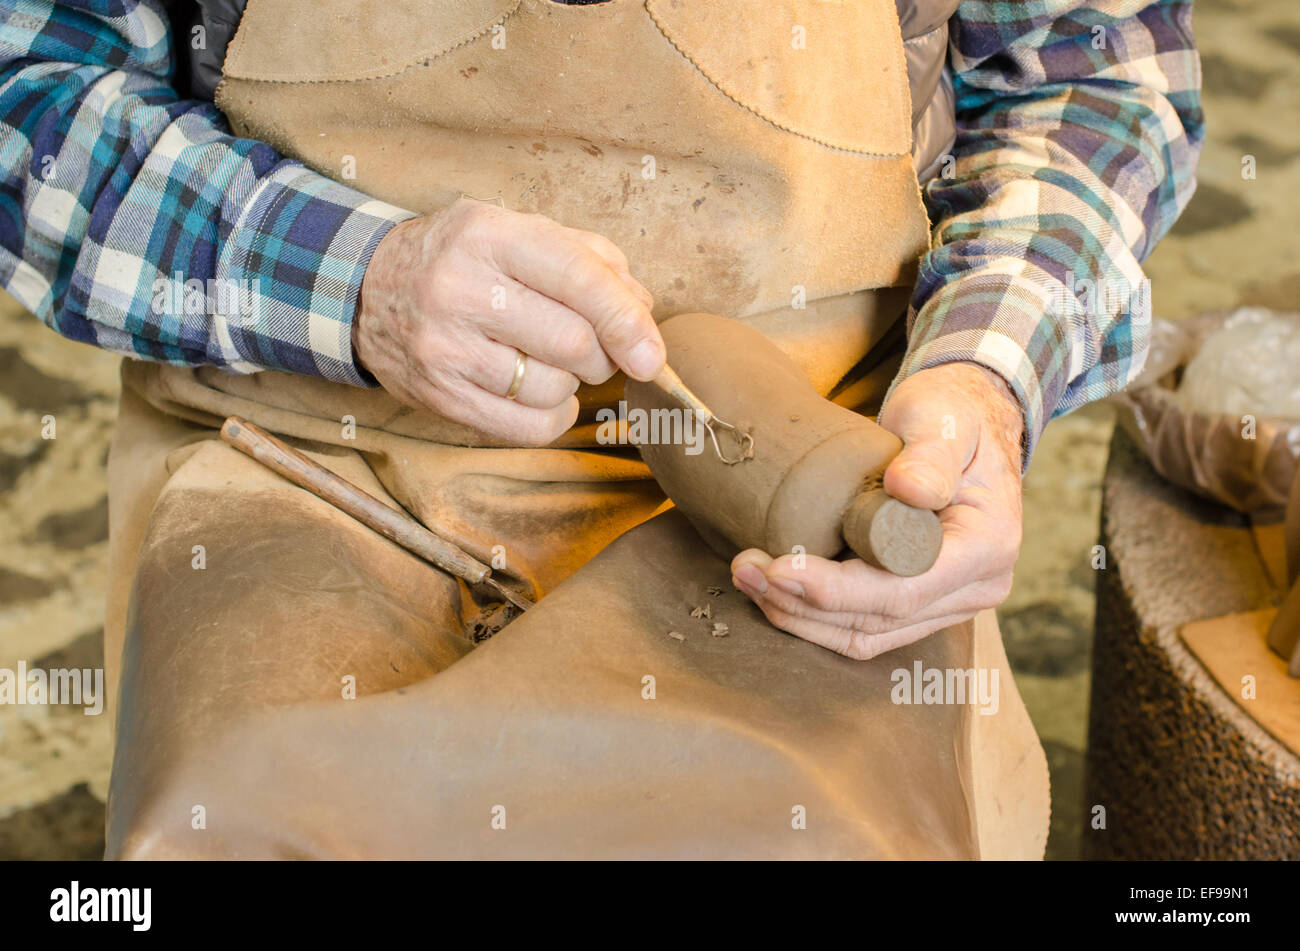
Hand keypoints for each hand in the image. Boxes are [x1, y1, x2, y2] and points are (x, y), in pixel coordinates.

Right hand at [353, 198, 663, 444]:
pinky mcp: (439, 395)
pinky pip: (527, 427)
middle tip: (591, 346)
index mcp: (490, 234)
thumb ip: (589, 259)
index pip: (580, 280)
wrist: (365, 290)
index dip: (627, 322)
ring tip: (548, 360)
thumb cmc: (463, 259)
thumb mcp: (517, 231)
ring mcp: (445, 347)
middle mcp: (461, 289)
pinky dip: (552, 415)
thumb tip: (642, 311)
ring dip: (572, 383)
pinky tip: (541, 394)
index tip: (653, 354)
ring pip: (553, 388)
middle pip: (574, 344)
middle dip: (602, 354)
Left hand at [730, 362, 1024, 659]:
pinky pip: (863, 630)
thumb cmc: (950, 416)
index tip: (778, 567)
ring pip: (865, 635)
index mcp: (987, 547)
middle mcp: (976, 588)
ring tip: (746, 577)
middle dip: (802, 603)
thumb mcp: (943, 419)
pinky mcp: (919, 606)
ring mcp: (948, 604)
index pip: (904, 589)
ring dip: (799, 615)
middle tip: (743, 569)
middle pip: (878, 621)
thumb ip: (930, 452)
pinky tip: (771, 589)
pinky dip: (813, 616)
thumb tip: (909, 489)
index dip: (836, 589)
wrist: (963, 426)